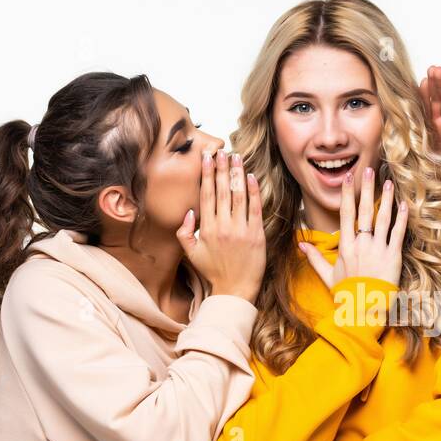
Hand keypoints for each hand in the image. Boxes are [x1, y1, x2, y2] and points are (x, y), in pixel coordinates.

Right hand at [177, 150, 265, 302]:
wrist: (235, 290)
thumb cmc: (213, 271)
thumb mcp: (191, 253)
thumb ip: (184, 232)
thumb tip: (189, 212)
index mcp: (207, 228)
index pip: (207, 195)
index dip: (207, 174)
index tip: (207, 158)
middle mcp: (223, 226)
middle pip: (222, 190)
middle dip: (221, 168)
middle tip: (221, 151)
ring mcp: (241, 230)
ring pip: (238, 195)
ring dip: (237, 174)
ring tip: (236, 157)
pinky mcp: (256, 234)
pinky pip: (255, 208)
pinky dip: (253, 192)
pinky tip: (251, 177)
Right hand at [299, 166, 406, 288]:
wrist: (364, 310)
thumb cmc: (347, 294)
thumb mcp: (328, 276)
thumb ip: (315, 258)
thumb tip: (301, 245)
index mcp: (346, 247)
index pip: (345, 214)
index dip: (348, 195)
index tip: (349, 178)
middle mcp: (361, 245)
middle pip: (364, 211)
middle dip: (366, 189)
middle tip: (370, 169)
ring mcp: (378, 250)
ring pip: (383, 219)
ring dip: (386, 198)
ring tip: (388, 182)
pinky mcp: (393, 257)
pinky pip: (398, 234)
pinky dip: (401, 219)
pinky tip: (404, 205)